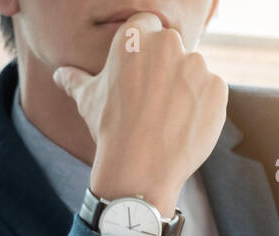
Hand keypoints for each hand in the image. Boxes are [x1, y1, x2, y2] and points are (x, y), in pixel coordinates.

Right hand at [54, 12, 226, 219]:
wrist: (139, 167)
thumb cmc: (110, 129)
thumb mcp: (88, 100)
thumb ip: (76, 80)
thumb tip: (60, 75)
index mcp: (135, 35)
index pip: (148, 26)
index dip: (145, 53)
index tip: (142, 76)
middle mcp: (168, 43)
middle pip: (172, 49)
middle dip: (166, 70)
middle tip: (154, 103)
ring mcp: (196, 65)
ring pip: (194, 72)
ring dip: (186, 89)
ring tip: (169, 118)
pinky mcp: (217, 88)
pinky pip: (212, 92)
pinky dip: (204, 107)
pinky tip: (185, 126)